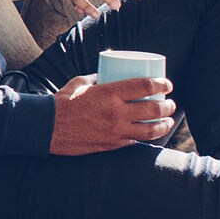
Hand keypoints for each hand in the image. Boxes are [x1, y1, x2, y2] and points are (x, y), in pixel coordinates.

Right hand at [48, 74, 174, 155]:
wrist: (49, 127)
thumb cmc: (63, 102)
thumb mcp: (80, 82)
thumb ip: (97, 78)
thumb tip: (106, 73)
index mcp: (109, 93)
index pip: (145, 86)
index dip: (161, 84)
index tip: (167, 84)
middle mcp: (116, 113)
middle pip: (153, 109)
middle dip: (167, 105)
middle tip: (170, 102)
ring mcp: (116, 131)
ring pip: (150, 130)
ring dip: (164, 124)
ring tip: (168, 120)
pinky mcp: (112, 144)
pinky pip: (135, 141)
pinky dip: (146, 136)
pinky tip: (150, 132)